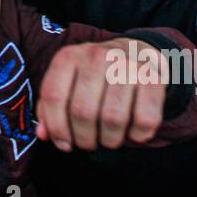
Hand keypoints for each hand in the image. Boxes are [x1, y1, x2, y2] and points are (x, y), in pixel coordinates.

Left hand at [36, 39, 166, 150]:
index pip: (53, 97)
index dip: (57, 128)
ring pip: (113, 119)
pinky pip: (144, 121)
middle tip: (89, 142)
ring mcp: (126, 65)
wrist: (136, 52)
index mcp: (68, 56)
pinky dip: (136, 136)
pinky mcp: (153, 78)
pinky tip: (131, 131)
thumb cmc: (95, 76)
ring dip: (109, 140)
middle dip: (84, 139)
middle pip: (83, 112)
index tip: (64, 144)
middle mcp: (97, 56)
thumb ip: (50, 108)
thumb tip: (43, 134)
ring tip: (108, 138)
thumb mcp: (67, 82)